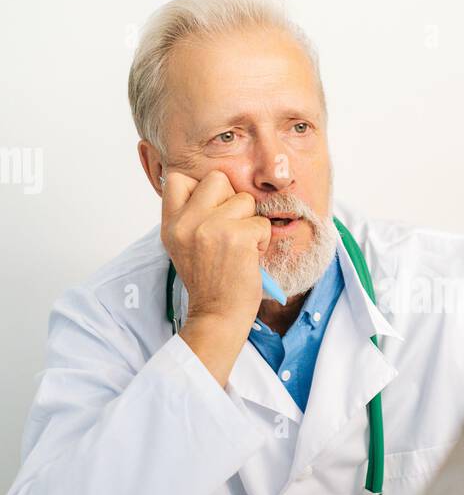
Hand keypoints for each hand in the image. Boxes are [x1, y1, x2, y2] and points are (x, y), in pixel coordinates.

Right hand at [161, 170, 270, 384]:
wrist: (217, 316)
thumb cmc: (209, 283)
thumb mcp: (183, 246)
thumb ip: (191, 216)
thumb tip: (217, 187)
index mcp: (171, 224)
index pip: (177, 178)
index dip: (200, 187)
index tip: (210, 209)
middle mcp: (186, 223)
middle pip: (217, 179)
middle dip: (231, 199)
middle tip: (231, 227)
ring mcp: (211, 228)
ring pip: (245, 199)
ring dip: (250, 222)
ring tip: (241, 246)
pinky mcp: (237, 237)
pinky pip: (261, 222)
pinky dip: (262, 239)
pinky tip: (250, 257)